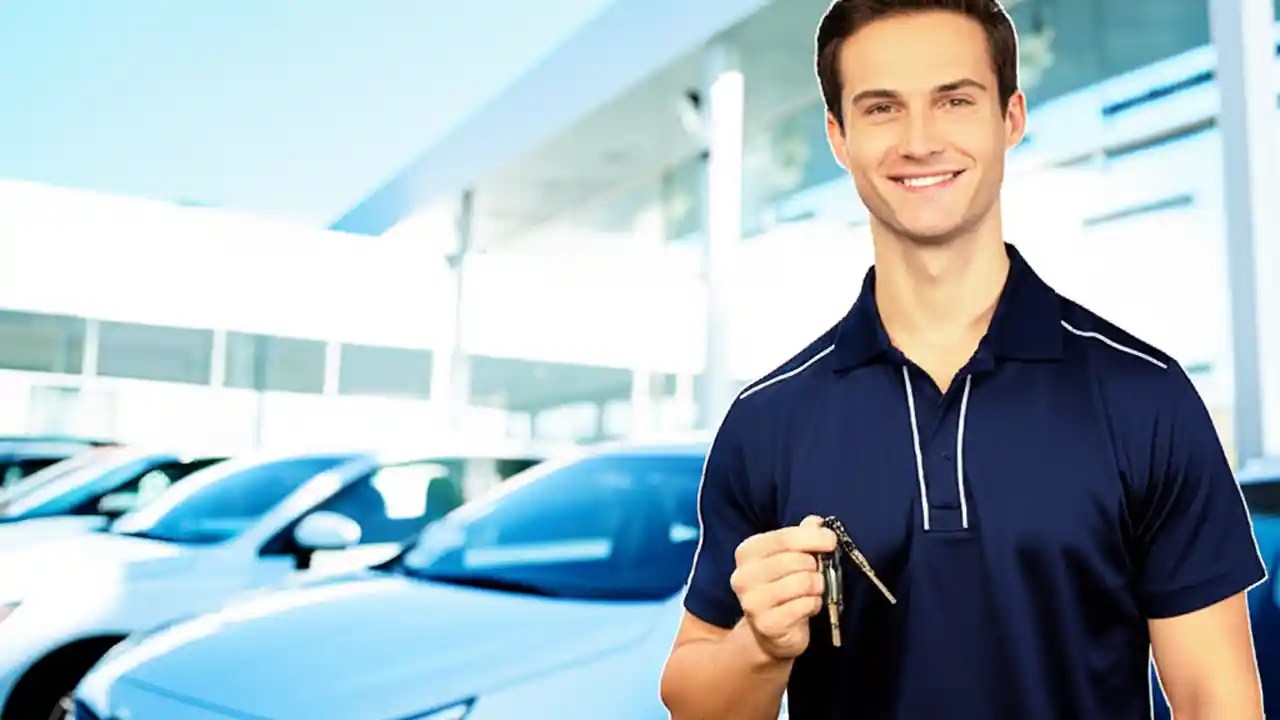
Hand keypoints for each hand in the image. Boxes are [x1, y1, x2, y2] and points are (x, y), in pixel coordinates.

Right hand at [730, 515, 837, 660]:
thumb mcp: (790, 557)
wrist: (771, 631)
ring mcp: (752, 602)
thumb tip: (816, 522)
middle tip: (817, 574)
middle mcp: (743, 576)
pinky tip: (809, 606)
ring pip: (803, 582)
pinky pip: (804, 605)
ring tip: (813, 591)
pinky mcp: (767, 624)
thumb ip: (801, 537)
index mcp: (747, 553)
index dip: (812, 537)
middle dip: (816, 566)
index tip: (831, 541)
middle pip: (795, 560)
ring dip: (817, 586)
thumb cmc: (783, 587)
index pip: (783, 538)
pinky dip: (814, 604)